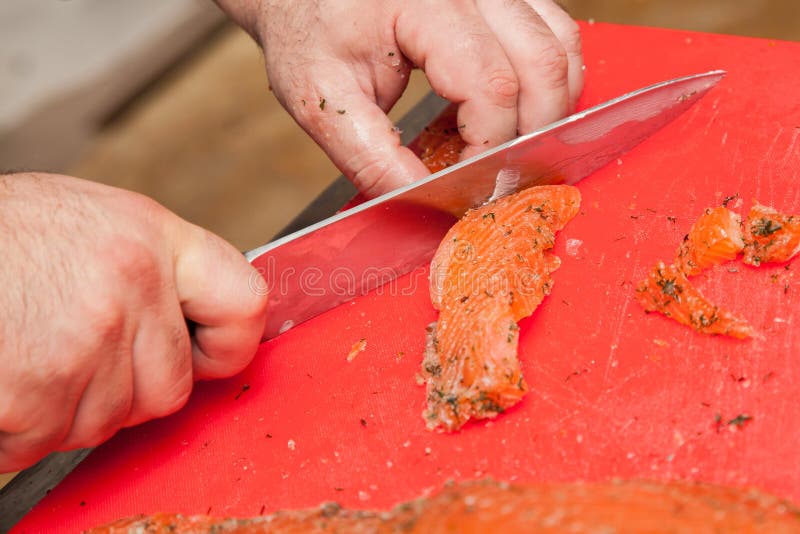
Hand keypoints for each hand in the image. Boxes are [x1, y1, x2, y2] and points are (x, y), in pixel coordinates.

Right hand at [0, 173, 266, 470]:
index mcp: (153, 238)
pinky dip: (22, 427)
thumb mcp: (93, 223)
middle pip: (171, 389)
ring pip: (108, 423)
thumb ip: (152, 271)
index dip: (229, 345)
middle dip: (127, 391)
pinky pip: (47, 441)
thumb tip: (197, 320)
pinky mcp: (37, 393)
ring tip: (29, 350)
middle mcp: (132, 287)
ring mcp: (87, 341)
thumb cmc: (2, 235)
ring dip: (69, 408)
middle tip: (77, 354)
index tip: (210, 356)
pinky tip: (4, 372)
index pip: (245, 305)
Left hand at [217, 0, 582, 196]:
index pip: (489, 85)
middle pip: (541, 67)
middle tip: (495, 175)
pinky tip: (517, 110)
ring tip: (507, 145)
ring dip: (548, 109)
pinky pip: (555, 33)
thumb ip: (373, 159)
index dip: (488, 149)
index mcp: (420, 2)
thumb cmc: (309, 32)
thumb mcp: (323, 101)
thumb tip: (429, 203)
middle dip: (528, 137)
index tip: (467, 185)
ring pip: (561, 48)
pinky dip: (549, 80)